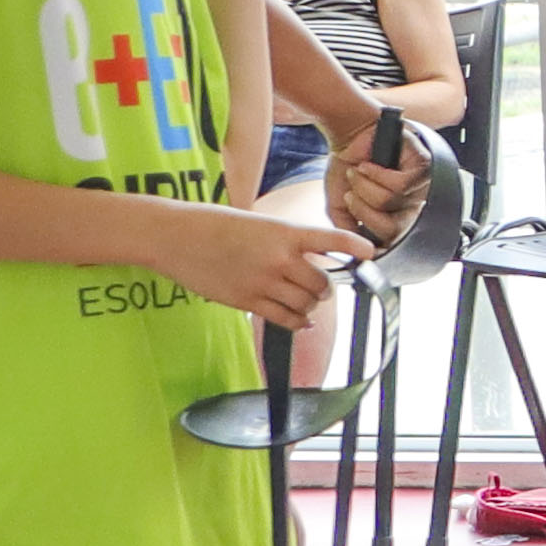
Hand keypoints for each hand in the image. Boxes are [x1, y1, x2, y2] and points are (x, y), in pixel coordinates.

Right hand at [150, 199, 363, 334]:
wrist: (175, 236)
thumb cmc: (215, 224)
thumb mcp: (259, 222)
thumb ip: (287, 242)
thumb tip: (310, 264)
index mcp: (285, 232)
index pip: (332, 240)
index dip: (356, 247)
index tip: (370, 254)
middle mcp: (280, 258)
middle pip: (322, 284)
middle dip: (325, 288)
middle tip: (320, 287)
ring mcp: (263, 281)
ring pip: (307, 304)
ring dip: (311, 305)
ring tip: (306, 301)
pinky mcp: (246, 300)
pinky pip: (286, 319)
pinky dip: (299, 323)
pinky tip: (300, 321)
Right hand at [323, 149, 431, 245]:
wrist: (348, 140)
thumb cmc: (347, 170)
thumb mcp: (340, 207)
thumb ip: (347, 231)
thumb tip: (353, 252)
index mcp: (395, 217)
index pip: (391, 242)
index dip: (369, 232)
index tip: (352, 212)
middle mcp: (412, 205)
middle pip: (392, 227)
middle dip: (362, 208)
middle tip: (352, 192)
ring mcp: (421, 187)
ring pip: (391, 202)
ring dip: (365, 186)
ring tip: (360, 173)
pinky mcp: (423, 167)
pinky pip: (399, 184)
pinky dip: (375, 174)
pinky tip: (370, 165)